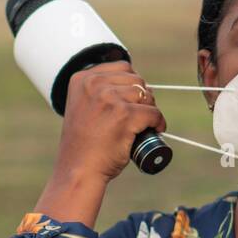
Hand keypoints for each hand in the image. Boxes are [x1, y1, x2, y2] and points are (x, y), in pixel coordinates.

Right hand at [54, 60, 166, 184]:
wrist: (78, 171)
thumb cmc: (83, 146)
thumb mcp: (83, 109)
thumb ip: (98, 93)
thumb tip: (137, 86)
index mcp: (82, 80)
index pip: (122, 67)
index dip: (132, 84)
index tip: (132, 101)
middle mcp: (94, 84)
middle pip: (136, 79)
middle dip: (143, 96)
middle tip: (140, 115)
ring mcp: (109, 98)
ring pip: (146, 94)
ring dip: (150, 108)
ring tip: (145, 124)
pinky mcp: (124, 115)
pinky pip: (153, 113)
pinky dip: (158, 122)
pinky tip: (156, 129)